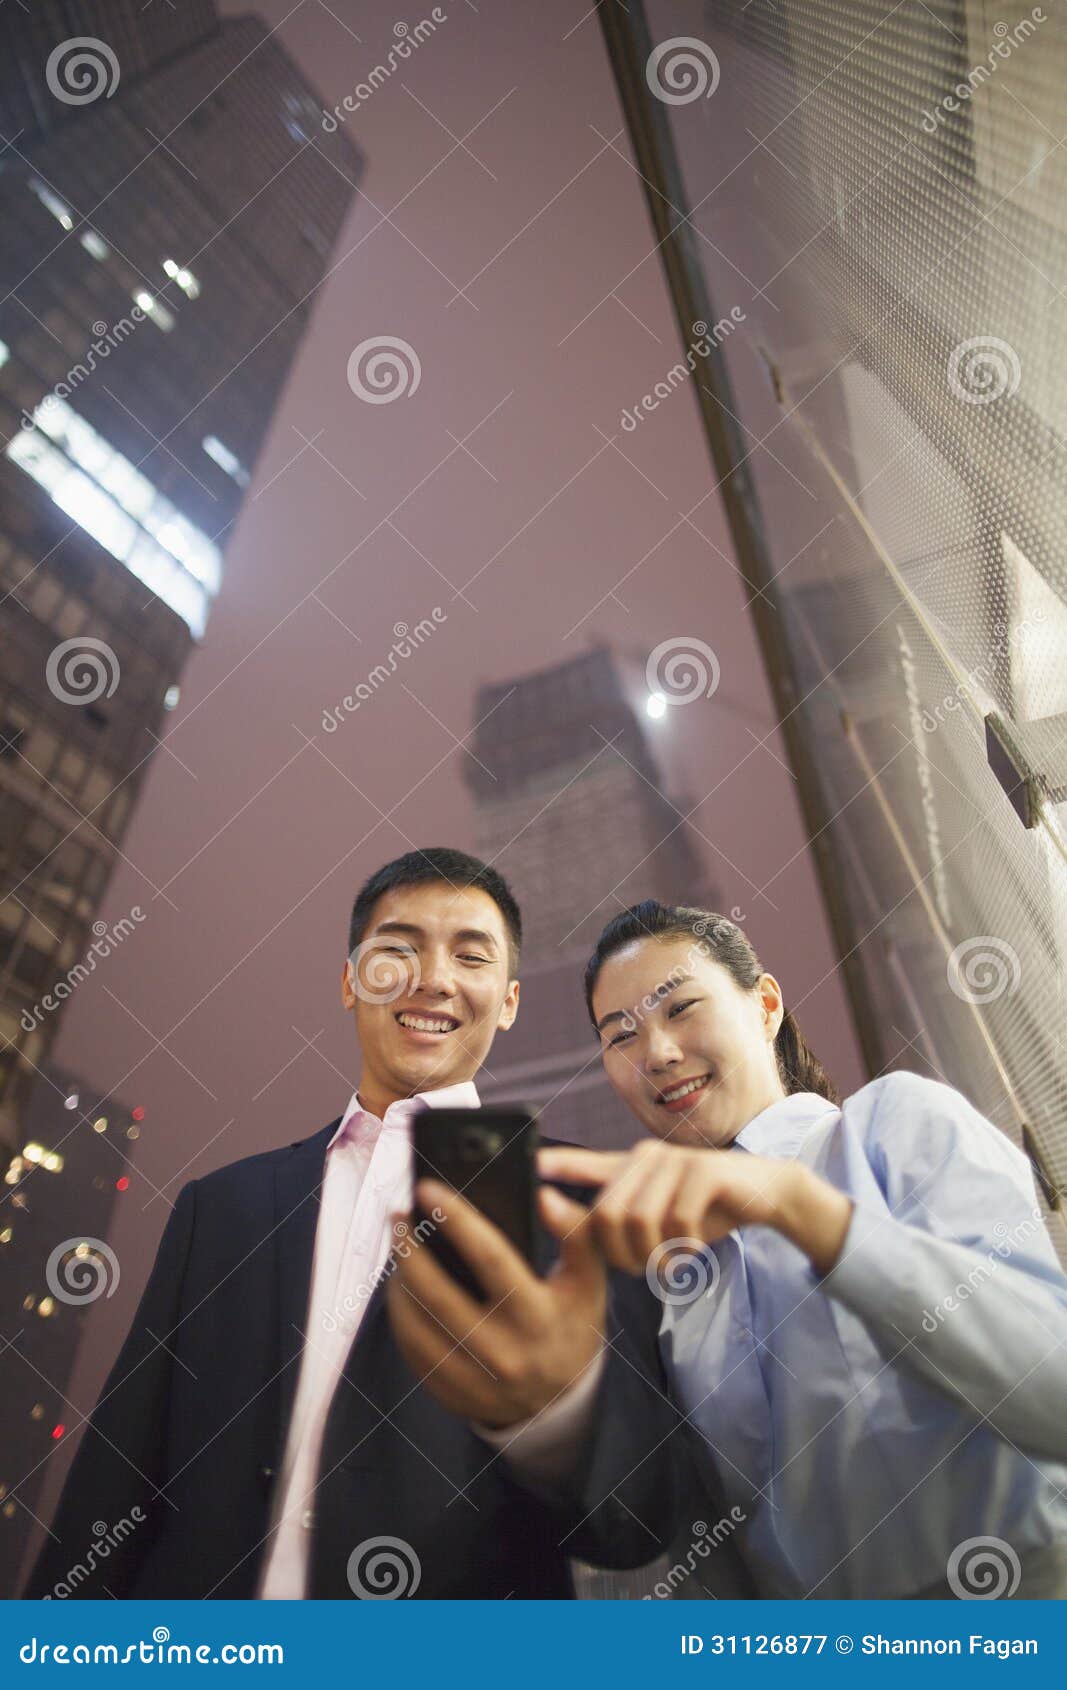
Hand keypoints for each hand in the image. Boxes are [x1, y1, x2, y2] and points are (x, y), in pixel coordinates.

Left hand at [386, 1178, 606, 1427]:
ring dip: (398, 1281)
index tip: (427, 1189)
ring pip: (415, 1325)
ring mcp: (473, 1379)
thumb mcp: (589, 1280)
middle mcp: (504, 1353)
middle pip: (438, 1294)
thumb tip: (543, 1196)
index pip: (491, 1259)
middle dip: (409, 1249)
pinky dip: (400, 1314)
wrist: (561, 1402)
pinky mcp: (449, 1392)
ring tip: (399, 1248)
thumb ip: (577, 1233)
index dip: (456, 1220)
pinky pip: (411, 1350)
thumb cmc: (571, 1323)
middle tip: (398, 1216)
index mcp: (538, 1318)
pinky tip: (402, 1288)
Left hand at [538, 1140, 853, 1275]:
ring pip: (638, 1221)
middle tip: (645, 1267)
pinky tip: (692, 1252)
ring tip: (669, 1262)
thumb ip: (608, 1223)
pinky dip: (682, 1250)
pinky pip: (677, 1222)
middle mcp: (646, 1157)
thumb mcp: (655, 1220)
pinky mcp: (705, 1171)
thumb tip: (553, 1216)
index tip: (530, 1166)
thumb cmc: (701, 1210)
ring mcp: (675, 1161)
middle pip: (607, 1215)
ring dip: (653, 1256)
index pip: (582, 1165)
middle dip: (621, 1255)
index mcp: (628, 1167)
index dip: (556, 1166)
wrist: (764, 1195)